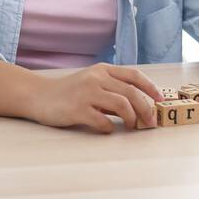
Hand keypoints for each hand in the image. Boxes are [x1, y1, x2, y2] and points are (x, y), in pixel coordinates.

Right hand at [25, 62, 161, 133]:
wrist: (39, 96)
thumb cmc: (69, 92)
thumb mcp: (92, 81)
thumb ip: (112, 88)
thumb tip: (140, 104)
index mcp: (103, 69)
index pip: (134, 75)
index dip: (150, 88)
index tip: (160, 100)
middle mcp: (96, 78)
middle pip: (131, 93)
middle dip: (146, 109)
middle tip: (150, 122)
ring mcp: (86, 93)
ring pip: (121, 105)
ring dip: (131, 119)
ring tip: (130, 126)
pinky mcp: (77, 109)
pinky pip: (103, 121)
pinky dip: (110, 127)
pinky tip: (106, 128)